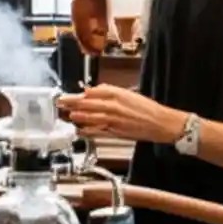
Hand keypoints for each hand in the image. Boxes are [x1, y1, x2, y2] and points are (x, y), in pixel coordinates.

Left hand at [57, 84, 187, 143]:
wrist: (161, 122)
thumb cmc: (146, 108)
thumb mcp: (127, 94)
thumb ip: (109, 92)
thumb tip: (91, 91)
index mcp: (116, 94)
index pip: (92, 92)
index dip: (78, 94)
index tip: (68, 94)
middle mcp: (113, 105)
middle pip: (88, 103)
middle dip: (72, 103)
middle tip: (61, 102)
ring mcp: (114, 119)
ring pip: (91, 117)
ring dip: (78, 116)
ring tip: (68, 115)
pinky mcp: (116, 132)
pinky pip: (99, 131)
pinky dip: (88, 131)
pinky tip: (80, 130)